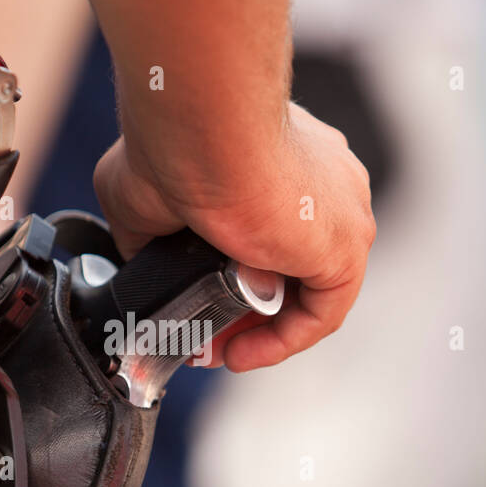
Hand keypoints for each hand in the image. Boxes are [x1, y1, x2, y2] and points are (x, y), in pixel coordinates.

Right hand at [92, 102, 376, 371]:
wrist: (198, 131)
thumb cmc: (169, 143)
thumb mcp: (142, 196)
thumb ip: (150, 229)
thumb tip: (140, 259)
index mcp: (286, 156)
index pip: (273, 229)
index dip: (230, 276)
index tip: (192, 299)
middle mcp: (325, 181)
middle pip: (291, 264)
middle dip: (243, 307)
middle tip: (201, 336)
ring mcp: (342, 213)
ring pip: (306, 289)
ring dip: (258, 328)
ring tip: (214, 351)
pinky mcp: (345, 247)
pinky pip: (321, 313)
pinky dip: (281, 341)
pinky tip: (240, 355)